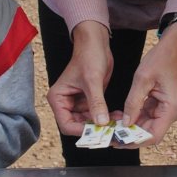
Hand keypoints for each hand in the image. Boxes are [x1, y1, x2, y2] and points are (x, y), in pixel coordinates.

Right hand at [47, 20, 113, 137]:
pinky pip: (97, 115)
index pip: (66, 124)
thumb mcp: (92, 81)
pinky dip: (106, 118)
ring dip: (102, 125)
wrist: (96, 44)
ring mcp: (78, 103)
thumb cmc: (88, 57)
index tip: (98, 132)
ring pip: (89, 123)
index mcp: (58, 99)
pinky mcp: (89, 101)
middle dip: (94, 129)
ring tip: (117, 124)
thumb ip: (96, 103)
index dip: (81, 131)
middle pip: (78, 126)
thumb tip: (101, 123)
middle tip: (111, 132)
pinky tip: (118, 117)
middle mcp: (65, 103)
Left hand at [120, 23, 176, 147]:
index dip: (135, 141)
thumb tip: (126, 123)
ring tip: (112, 123)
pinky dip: (134, 116)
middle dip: (130, 134)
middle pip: (149, 132)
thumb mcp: (143, 79)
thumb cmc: (162, 59)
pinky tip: (120, 114)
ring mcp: (167, 108)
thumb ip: (133, 102)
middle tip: (110, 133)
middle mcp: (172, 112)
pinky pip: (147, 115)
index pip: (153, 136)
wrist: (174, 46)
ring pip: (146, 125)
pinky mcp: (162, 104)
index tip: (119, 142)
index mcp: (171, 109)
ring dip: (130, 125)